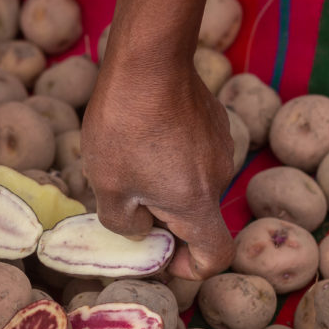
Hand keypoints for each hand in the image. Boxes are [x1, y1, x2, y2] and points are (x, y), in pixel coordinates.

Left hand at [82, 0, 234, 279]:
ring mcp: (220, 146)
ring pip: (192, 183)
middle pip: (198, 217)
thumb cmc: (124, 126)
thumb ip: (123, 224)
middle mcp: (219, 178)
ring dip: (163, 184)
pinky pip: (193, 154)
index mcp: (196, 204)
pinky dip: (170, 157)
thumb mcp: (107, 187)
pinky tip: (141, 134)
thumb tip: (140, 230)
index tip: (164, 258)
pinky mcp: (213, 121)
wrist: (148, 59)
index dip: (192, 269)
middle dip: (164, 220)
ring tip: (127, 160)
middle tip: (126, 201)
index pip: (216, 256)